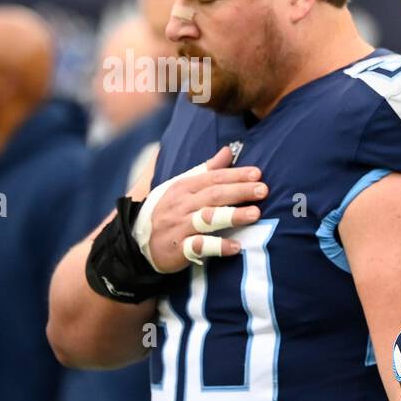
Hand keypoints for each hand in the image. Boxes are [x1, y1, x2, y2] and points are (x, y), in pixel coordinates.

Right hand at [133, 145, 267, 272]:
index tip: (257, 174)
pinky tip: (236, 247)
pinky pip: (199, 246)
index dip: (235, 175)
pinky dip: (217, 246)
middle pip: (214, 195)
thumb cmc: (168, 210)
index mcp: (184, 187)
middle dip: (239, 191)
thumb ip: (207, 170)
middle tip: (263, 190)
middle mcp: (182, 205)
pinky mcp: (178, 249)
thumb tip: (228, 151)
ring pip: (207, 218)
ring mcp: (180, 227)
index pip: (213, 178)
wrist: (137, 240)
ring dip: (232, 215)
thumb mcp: (183, 186)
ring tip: (255, 214)